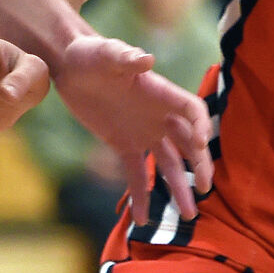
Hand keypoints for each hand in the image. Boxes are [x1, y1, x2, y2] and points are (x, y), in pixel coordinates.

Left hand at [52, 34, 211, 219]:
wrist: (69, 66)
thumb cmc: (91, 53)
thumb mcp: (106, 53)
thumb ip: (125, 57)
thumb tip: (146, 59)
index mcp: (160, 92)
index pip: (192, 110)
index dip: (201, 126)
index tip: (202, 145)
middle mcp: (158, 115)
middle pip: (188, 143)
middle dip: (199, 166)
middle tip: (204, 188)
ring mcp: (143, 132)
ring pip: (168, 164)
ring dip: (178, 189)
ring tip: (187, 216)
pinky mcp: (124, 144)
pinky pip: (137, 174)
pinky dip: (141, 195)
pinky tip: (143, 219)